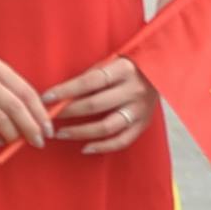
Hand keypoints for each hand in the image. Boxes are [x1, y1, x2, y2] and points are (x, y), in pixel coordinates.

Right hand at [0, 52, 56, 150]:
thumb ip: (12, 90)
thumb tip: (36, 117)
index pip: (27, 92)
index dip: (40, 113)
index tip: (48, 129)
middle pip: (16, 108)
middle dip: (31, 128)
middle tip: (38, 141)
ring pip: (0, 120)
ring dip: (13, 135)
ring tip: (16, 142)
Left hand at [43, 55, 157, 155]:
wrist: (163, 71)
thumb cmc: (129, 66)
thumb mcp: (113, 62)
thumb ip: (92, 76)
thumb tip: (60, 94)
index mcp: (124, 69)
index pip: (89, 82)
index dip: (65, 91)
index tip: (46, 98)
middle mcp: (133, 90)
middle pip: (95, 105)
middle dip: (68, 112)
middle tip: (49, 118)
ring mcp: (140, 109)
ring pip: (106, 126)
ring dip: (80, 132)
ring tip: (61, 133)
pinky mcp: (143, 124)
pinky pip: (121, 141)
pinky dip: (102, 147)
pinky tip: (85, 147)